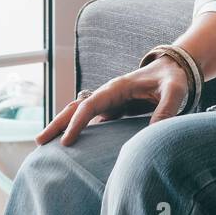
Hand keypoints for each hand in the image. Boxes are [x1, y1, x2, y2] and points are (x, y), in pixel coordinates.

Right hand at [36, 56, 191, 146]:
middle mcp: (109, 94)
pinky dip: (78, 129)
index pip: (90, 105)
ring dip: (63, 126)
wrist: (176, 68)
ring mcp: (110, 102)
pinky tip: (72, 145)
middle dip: (58, 123)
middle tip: (39, 142)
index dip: (77, 123)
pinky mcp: (115, 109)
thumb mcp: (175, 92)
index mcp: (117, 87)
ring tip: (46, 145)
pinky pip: (92, 120)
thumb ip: (166, 110)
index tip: (66, 141)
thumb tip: (153, 133)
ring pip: (80, 113)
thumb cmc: (173, 78)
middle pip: (76, 107)